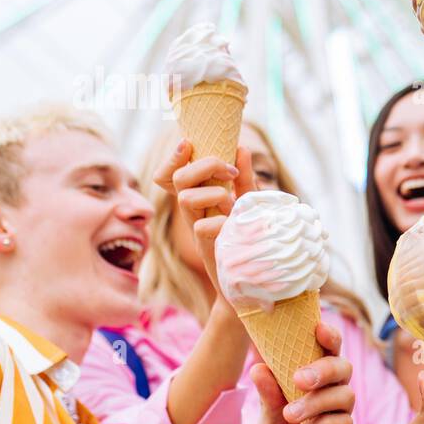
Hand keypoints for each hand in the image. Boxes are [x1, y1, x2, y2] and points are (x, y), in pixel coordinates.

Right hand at [153, 140, 255, 297]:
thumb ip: (245, 179)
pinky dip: (221, 221)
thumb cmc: (248, 238)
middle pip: (178, 180)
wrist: (252, 281)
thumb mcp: (249, 204)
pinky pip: (202, 228)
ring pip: (185, 200)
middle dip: (204, 166)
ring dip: (214, 194)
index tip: (188, 143)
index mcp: (200, 199)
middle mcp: (193, 213)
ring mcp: (197, 231)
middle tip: (230, 172)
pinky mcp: (207, 249)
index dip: (173, 158)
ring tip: (234, 204)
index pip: (171, 175)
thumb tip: (241, 148)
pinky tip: (234, 225)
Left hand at [249, 321, 353, 423]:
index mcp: (308, 386)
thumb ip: (267, 398)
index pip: (325, 353)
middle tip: (299, 379)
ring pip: (345, 395)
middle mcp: (327, 398)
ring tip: (291, 416)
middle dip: (323, 369)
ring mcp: (336, 420)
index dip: (327, 336)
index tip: (317, 327)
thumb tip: (258, 366)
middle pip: (343, 368)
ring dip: (317, 402)